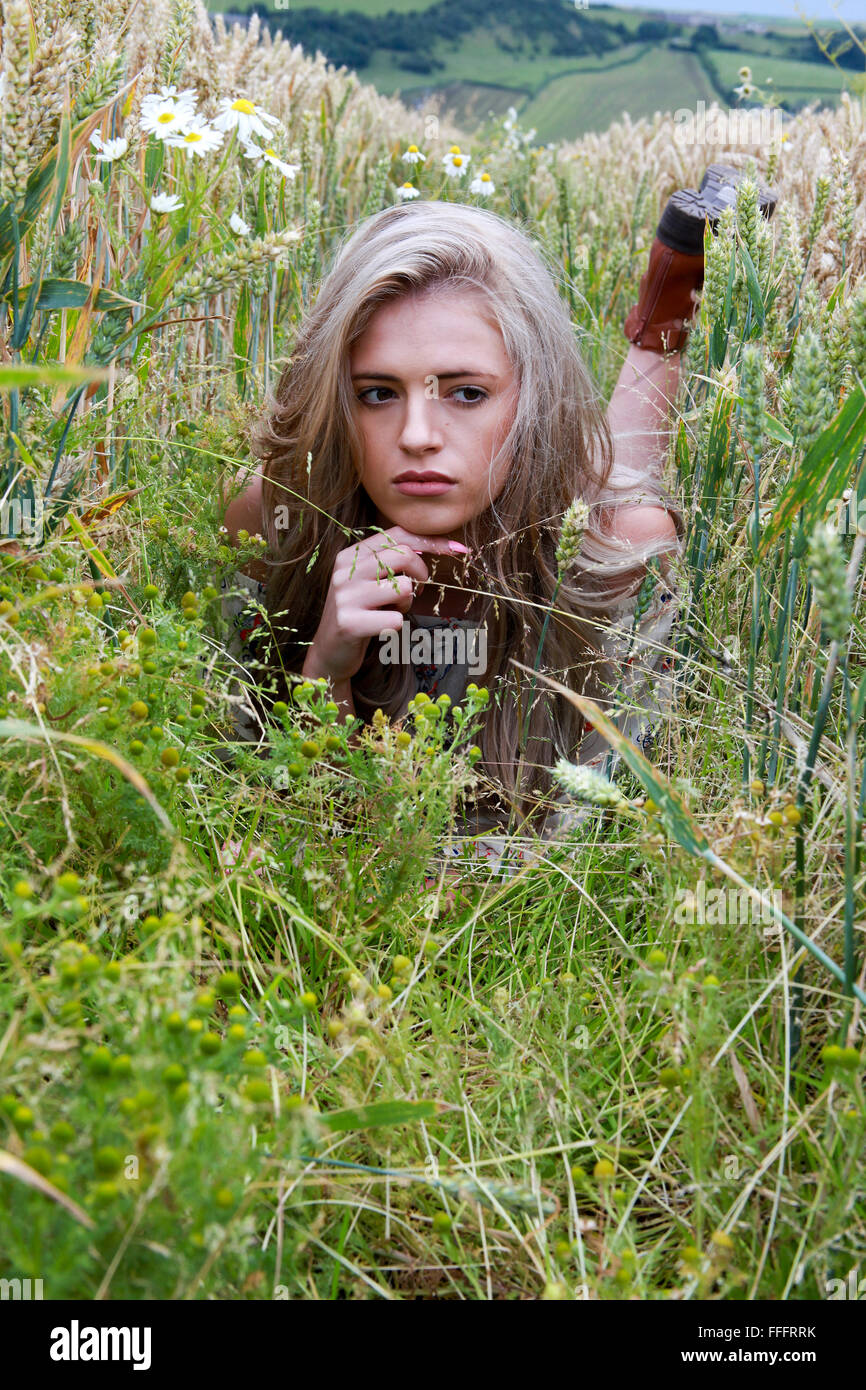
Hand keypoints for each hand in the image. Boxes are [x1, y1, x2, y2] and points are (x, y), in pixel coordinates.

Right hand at [302, 526, 469, 685]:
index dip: (431, 540)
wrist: (329, 652)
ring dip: (407, 602)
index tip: (458, 549)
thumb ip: (392, 562)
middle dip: (421, 572)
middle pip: (403, 555)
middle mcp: (345, 572)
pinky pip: (396, 619)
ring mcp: (345, 597)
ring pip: (404, 587)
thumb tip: (435, 544)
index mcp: (350, 556)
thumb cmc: (360, 613)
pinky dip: (397, 625)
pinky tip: (382, 628)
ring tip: (392, 610)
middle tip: (420, 587)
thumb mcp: (370, 581)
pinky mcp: (349, 623)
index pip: (396, 534)